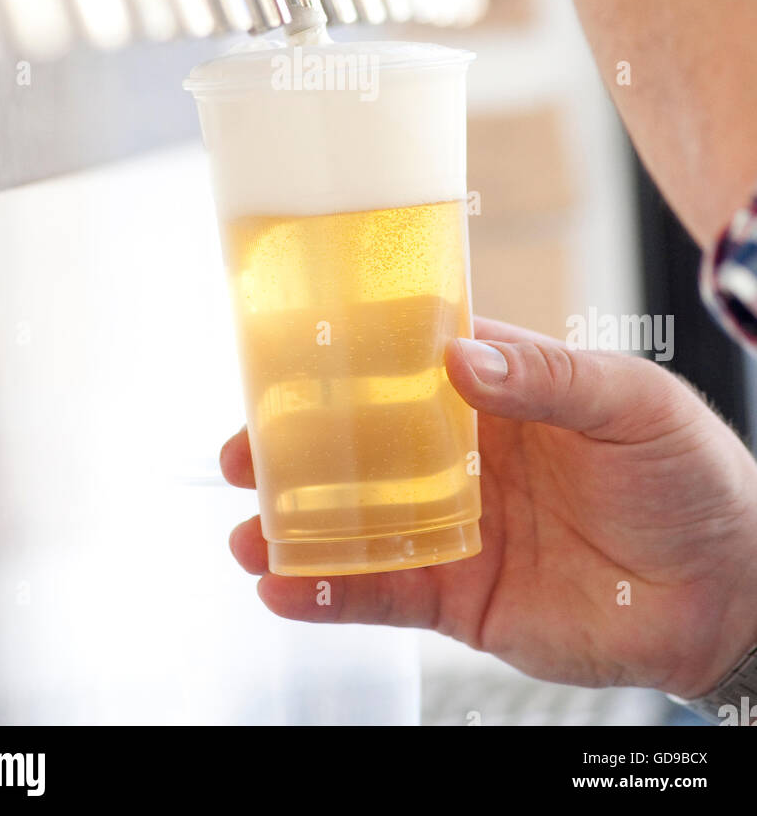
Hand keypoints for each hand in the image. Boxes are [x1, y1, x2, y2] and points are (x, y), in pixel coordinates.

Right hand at [221, 316, 756, 699]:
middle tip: (242, 451)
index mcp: (501, 390)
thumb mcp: (630, 403)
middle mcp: (465, 455)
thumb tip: (458, 356)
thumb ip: (547, 377)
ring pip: (359, 521)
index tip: (281, 354)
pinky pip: (386, 593)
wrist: (728, 590)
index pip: (406, 362)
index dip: (344, 359)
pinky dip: (333, 593)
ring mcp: (458, 526)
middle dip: (297, 447)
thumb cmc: (689, 474)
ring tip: (246, 529)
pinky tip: (285, 587)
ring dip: (299, 524)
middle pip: (363, 444)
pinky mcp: (462, 595)